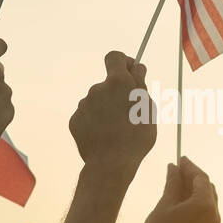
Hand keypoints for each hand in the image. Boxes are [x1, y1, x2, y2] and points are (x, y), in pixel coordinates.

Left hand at [69, 51, 156, 176]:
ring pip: (98, 101)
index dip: (123, 62)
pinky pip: (88, 115)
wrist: (110, 164)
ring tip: (117, 130)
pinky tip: (104, 136)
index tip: (131, 73)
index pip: (114, 57)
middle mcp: (97, 89)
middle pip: (108, 84)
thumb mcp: (148, 109)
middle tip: (130, 113)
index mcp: (117, 82)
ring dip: (107, 109)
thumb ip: (140, 85)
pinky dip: (96, 122)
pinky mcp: (74, 120)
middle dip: (118, 93)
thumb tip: (136, 68)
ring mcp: (83, 105)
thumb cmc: (136, 136)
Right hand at [140, 157, 219, 222]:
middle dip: (193, 177)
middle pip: (207, 187)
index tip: (180, 159)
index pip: (201, 179)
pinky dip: (196, 201)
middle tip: (177, 169)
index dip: (190, 167)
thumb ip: (172, 183)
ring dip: (194, 188)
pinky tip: (182, 197)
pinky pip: (206, 210)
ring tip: (177, 182)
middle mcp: (214, 215)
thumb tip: (173, 167)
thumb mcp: (164, 204)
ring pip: (208, 198)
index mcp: (204, 206)